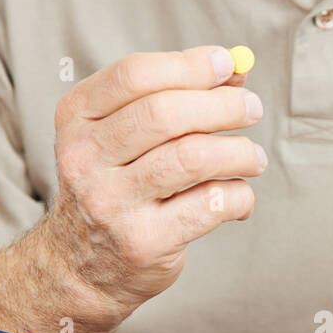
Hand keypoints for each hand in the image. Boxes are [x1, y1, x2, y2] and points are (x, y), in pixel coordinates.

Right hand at [44, 45, 265, 329]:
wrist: (81, 268)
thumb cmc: (117, 187)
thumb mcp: (123, 137)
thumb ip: (173, 97)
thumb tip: (236, 69)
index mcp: (77, 119)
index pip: (134, 75)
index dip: (188, 65)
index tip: (227, 64)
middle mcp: (85, 159)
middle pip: (165, 114)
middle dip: (221, 105)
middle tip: (252, 108)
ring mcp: (112, 203)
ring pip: (192, 158)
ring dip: (238, 151)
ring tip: (255, 157)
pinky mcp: (144, 242)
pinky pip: (210, 204)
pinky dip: (238, 195)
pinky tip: (238, 197)